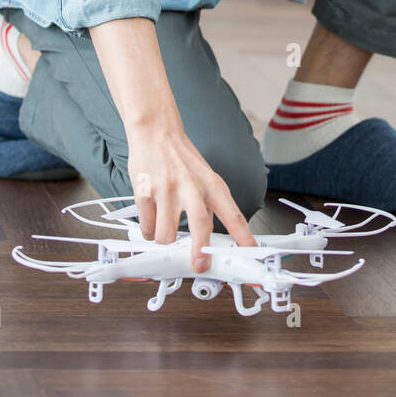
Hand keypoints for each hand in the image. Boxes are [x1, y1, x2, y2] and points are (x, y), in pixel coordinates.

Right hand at [127, 119, 256, 272]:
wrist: (156, 131)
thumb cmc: (181, 157)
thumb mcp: (205, 177)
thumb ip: (209, 204)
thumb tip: (212, 238)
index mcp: (212, 184)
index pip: (233, 214)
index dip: (243, 236)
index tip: (251, 252)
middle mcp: (192, 187)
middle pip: (201, 224)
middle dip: (199, 250)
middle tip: (199, 265)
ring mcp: (167, 190)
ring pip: (166, 234)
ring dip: (164, 241)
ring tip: (164, 231)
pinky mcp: (144, 192)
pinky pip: (147, 227)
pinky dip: (149, 231)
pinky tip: (152, 219)